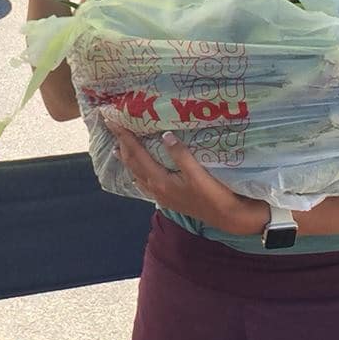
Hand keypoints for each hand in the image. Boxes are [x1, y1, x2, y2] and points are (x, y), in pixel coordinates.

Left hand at [102, 115, 265, 235]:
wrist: (226, 217)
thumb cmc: (213, 195)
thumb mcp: (198, 173)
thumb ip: (180, 154)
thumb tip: (165, 135)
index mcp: (160, 180)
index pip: (137, 154)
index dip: (124, 137)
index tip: (112, 122)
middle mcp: (155, 188)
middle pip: (132, 163)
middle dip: (121, 145)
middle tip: (112, 128)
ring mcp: (160, 195)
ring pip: (136, 174)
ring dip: (127, 160)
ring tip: (117, 149)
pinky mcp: (167, 199)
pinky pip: (144, 183)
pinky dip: (137, 173)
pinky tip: (137, 173)